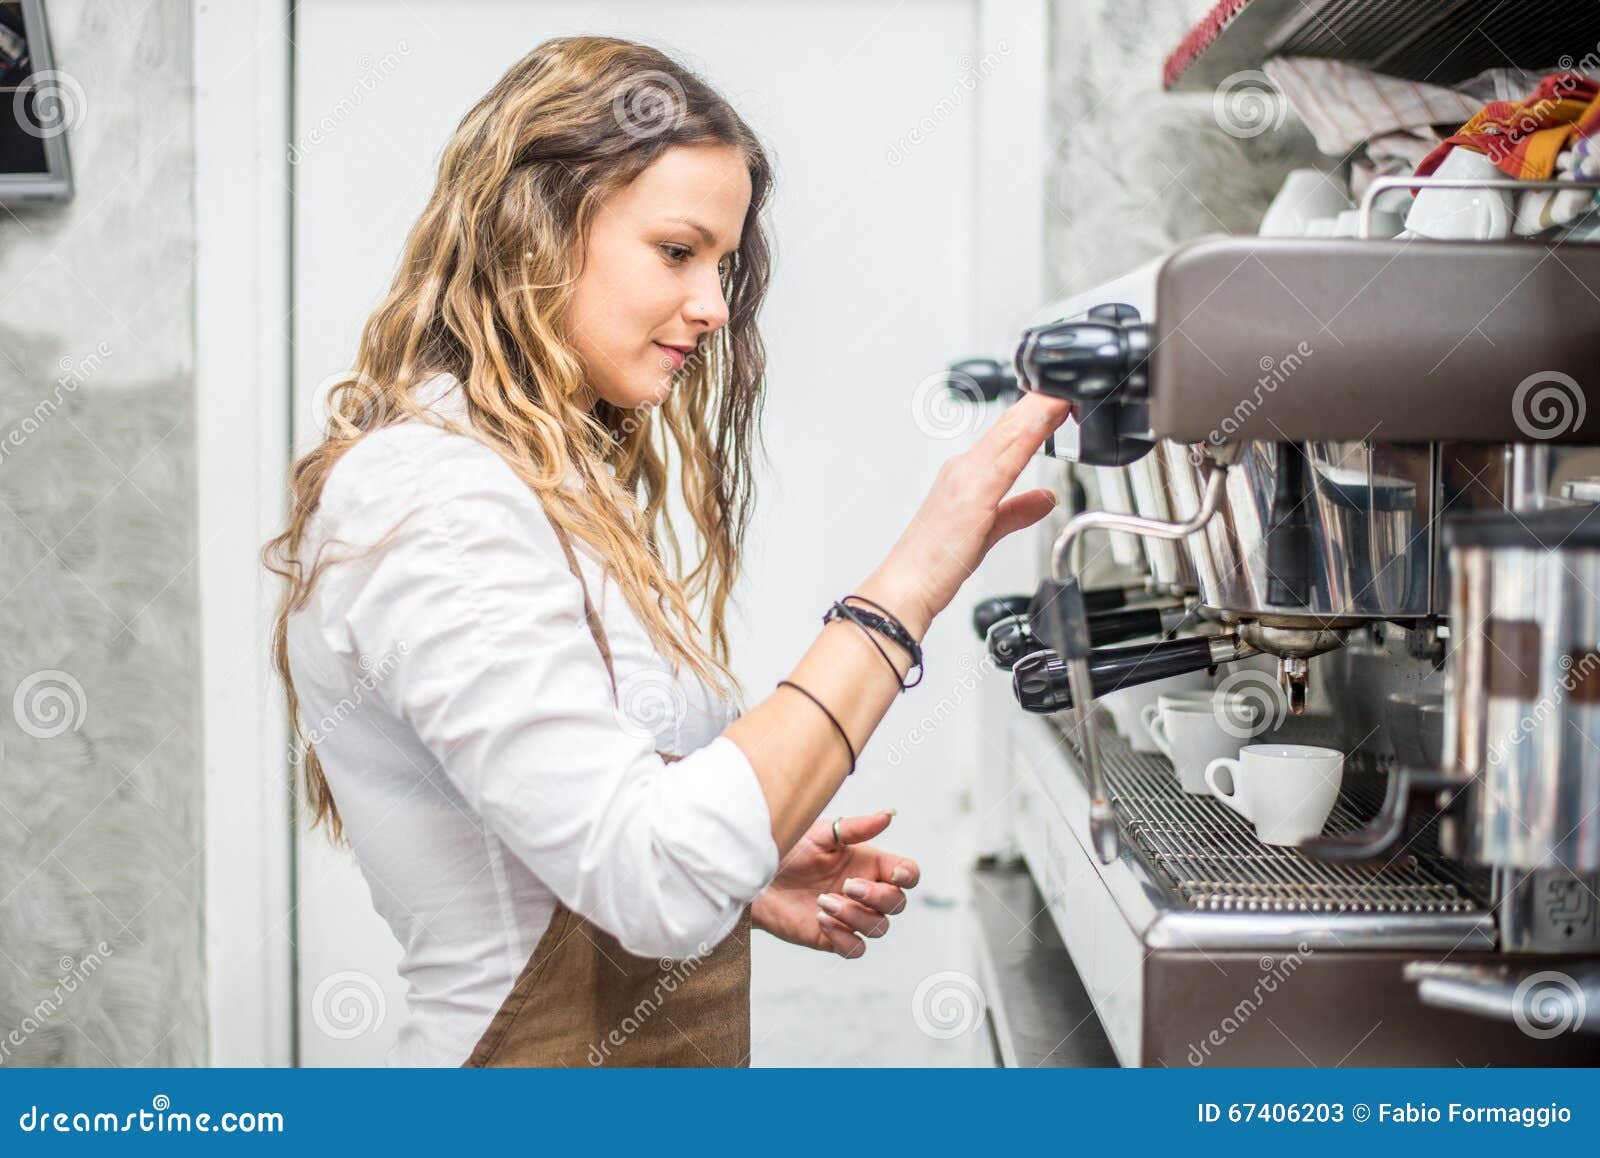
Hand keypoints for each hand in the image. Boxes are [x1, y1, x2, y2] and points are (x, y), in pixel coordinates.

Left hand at [751, 810, 919, 958]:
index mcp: (869, 864)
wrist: (755, 877)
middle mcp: (865, 892)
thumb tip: (888, 815)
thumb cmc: (789, 850)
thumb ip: (855, 828)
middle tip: (847, 885)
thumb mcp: (820, 834)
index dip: (908, 876)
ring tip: (823, 901)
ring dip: (855, 916)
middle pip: (896, 903)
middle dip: (877, 896)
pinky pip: (856, 949)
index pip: (906, 874)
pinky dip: (845, 938)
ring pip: (878, 927)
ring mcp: (850, 916)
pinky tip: (821, 920)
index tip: (894, 874)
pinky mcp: (832, 938)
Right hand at [863, 392, 1071, 636]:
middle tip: (1065, 381)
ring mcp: (965, 478)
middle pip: (1008, 427)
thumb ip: (1018, 511)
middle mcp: (963, 470)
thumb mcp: (987, 532)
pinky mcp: (972, 494)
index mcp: (965, 476)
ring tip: (1062, 390)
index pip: (1006, 435)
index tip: (1056, 396)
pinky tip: (1046, 419)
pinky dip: (1030, 434)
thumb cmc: (935, 563)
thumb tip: (1046, 498)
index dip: (1032, 413)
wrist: (907, 585)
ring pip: (1009, 434)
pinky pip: (1008, 458)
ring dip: (1037, 410)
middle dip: (1039, 402)